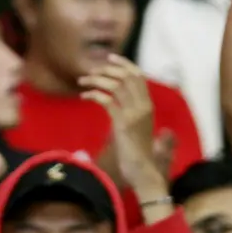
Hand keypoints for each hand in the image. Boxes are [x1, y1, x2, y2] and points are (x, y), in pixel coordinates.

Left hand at [80, 55, 161, 191]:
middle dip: (108, 68)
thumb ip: (133, 114)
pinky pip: (106, 101)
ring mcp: (134, 114)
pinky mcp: (123, 124)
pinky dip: (94, 95)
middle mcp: (144, 106)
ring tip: (83, 81)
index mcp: (148, 106)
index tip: (110, 58)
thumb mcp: (138, 130)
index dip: (124, 64)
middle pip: (127, 76)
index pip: (139, 76)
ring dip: (97, 79)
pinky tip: (84, 97)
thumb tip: (119, 102)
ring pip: (115, 85)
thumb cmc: (140, 156)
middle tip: (92, 70)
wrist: (144, 173)